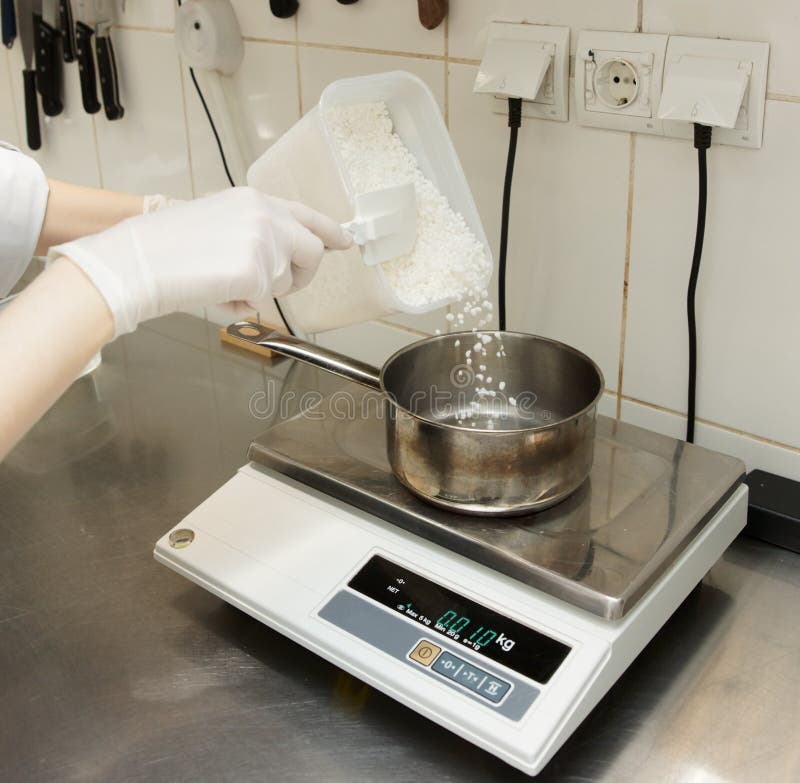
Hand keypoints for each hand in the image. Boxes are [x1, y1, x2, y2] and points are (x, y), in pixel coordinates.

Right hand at [50, 187, 351, 336]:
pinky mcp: (255, 272)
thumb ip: (256, 232)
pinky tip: (214, 293)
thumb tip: (281, 260)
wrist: (135, 260)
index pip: (306, 215)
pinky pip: (263, 301)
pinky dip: (240, 305)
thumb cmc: (165, 246)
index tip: (346, 241)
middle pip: (312, 251)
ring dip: (261, 290)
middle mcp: (265, 216)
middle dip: (303, 274)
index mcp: (254, 200)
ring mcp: (263, 243)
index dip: (330, 231)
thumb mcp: (216, 221)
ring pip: (287, 282)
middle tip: (284, 285)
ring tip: (220, 280)